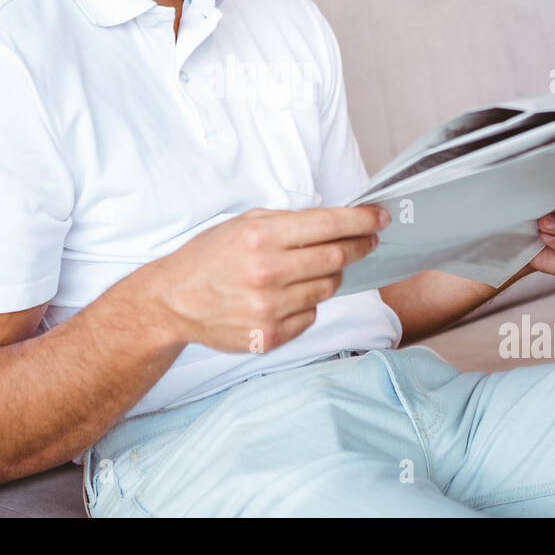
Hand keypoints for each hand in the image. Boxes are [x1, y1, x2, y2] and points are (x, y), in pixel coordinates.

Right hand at [147, 205, 388, 353]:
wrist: (173, 301)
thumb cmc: (209, 257)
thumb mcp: (243, 223)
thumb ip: (288, 222)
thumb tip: (337, 222)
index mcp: (260, 237)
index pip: (329, 226)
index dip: (362, 221)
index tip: (380, 218)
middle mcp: (267, 272)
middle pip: (337, 259)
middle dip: (359, 247)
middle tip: (368, 241)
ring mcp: (269, 308)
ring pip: (328, 289)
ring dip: (331, 276)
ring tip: (314, 268)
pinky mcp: (269, 336)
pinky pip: (310, 315)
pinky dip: (307, 303)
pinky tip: (287, 295)